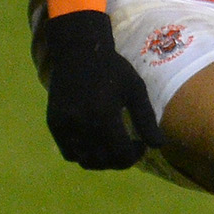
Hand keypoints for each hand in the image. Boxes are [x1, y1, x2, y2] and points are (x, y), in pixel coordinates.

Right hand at [36, 8, 160, 169]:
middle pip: (104, 162)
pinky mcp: (55, 124)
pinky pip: (69, 153)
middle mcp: (82, 125)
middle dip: (120, 160)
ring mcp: (65, 126)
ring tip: (111, 146)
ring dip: (102, 160)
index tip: (140, 144)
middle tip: (127, 147)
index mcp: (104, 116)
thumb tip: (158, 146)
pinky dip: (83, 154)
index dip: (135, 155)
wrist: (78, 51)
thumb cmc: (112, 68)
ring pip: (86, 161)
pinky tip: (93, 141)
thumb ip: (146, 120)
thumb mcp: (135, 90)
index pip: (122, 156)